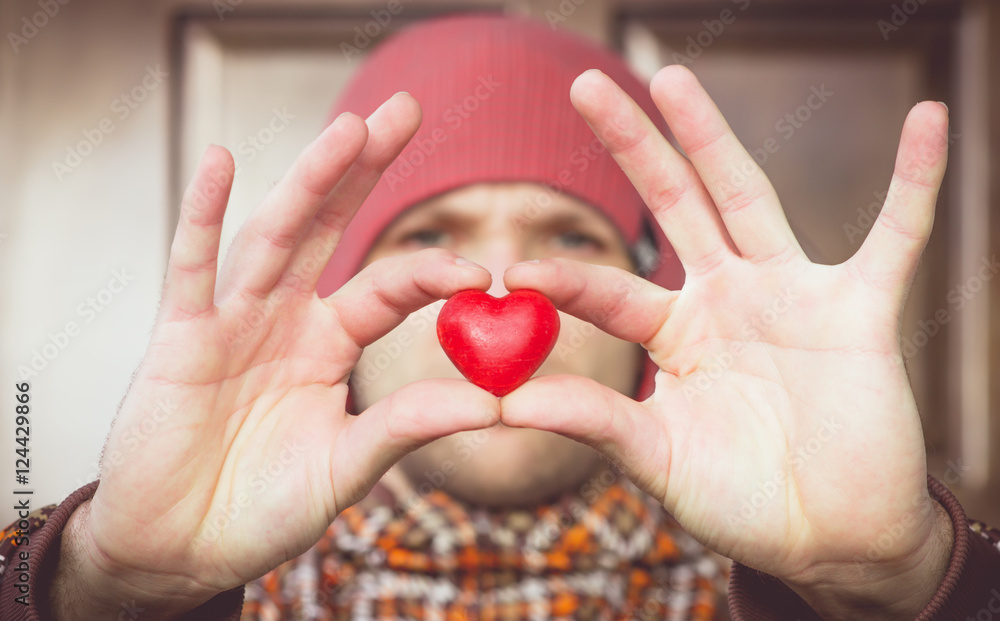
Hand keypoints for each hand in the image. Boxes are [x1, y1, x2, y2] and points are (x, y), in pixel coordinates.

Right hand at [51, 93, 499, 617]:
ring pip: (274, 236)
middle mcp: (287, 317)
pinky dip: (204, 216)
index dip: (431, 271)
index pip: (390, 287)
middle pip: (330, 228)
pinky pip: (192, 267)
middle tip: (405, 109)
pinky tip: (224, 162)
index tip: (482, 269)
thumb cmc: (265, 508)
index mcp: (331, 343)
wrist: (183, 546)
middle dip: (365, 169)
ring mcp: (234, 320)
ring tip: (350, 129)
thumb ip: (409, 427)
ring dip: (309, 181)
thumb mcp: (349, 466)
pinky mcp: (181, 337)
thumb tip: (496, 405)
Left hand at [502, 66, 951, 618]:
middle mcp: (726, 298)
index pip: (609, 291)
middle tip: (581, 85)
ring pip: (748, 198)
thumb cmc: (739, 500)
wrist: (829, 538)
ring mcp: (791, 296)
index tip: (510, 271)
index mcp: (674, 334)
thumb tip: (506, 401)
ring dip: (712, 136)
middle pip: (671, 205)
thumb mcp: (658, 459)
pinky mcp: (859, 310)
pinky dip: (915, 182)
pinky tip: (927, 118)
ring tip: (670, 76)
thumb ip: (595, 423)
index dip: (564, 278)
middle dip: (630, 148)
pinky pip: (897, 236)